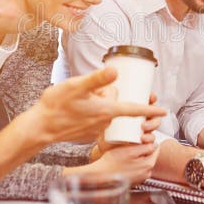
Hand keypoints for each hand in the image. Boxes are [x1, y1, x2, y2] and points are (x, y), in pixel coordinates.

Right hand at [28, 68, 166, 144]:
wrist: (39, 127)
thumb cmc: (56, 106)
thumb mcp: (76, 86)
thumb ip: (97, 79)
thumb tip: (115, 71)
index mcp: (106, 110)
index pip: (134, 109)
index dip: (149, 109)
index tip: (163, 112)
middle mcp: (104, 123)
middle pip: (116, 103)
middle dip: (108, 95)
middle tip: (89, 91)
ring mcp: (95, 129)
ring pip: (105, 110)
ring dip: (98, 102)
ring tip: (78, 99)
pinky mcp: (87, 133)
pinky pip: (96, 118)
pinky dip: (91, 111)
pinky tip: (76, 108)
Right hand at [81, 142, 159, 184]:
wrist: (100, 176)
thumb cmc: (112, 163)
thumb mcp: (130, 150)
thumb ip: (146, 147)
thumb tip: (155, 144)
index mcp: (148, 165)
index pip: (156, 148)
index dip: (149, 141)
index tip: (141, 138)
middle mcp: (147, 173)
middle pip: (150, 155)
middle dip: (143, 149)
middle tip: (131, 145)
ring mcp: (140, 178)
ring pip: (143, 161)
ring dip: (138, 156)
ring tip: (126, 153)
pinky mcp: (134, 180)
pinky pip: (137, 168)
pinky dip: (133, 163)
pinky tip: (124, 161)